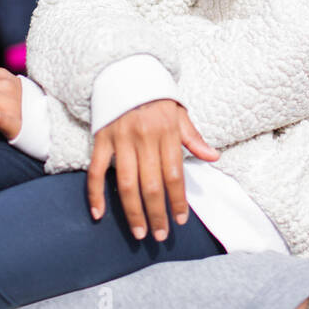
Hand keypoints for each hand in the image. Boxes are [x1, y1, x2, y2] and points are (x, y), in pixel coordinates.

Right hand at [87, 99, 218, 241]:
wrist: (125, 72)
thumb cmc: (156, 97)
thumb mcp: (179, 113)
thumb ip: (194, 138)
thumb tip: (214, 157)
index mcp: (166, 133)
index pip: (174, 175)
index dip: (178, 200)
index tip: (180, 220)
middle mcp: (143, 138)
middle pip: (151, 185)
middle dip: (157, 213)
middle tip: (160, 236)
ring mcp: (120, 140)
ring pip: (126, 183)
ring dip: (132, 211)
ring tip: (139, 232)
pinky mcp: (101, 139)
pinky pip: (96, 171)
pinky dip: (95, 193)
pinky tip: (98, 214)